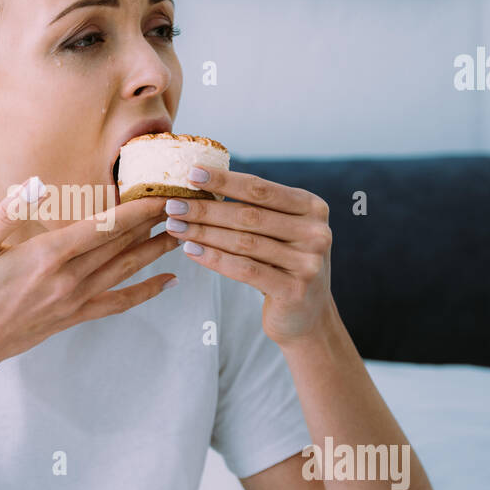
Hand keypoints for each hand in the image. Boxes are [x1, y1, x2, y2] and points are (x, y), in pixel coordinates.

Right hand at [0, 183, 179, 377]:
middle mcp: (68, 279)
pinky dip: (145, 292)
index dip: (137, 209)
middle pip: (122, 245)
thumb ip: (7, 214)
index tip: (163, 193)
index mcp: (46, 256)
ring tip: (183, 233)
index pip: (104, 226)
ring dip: (157, 251)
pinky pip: (118, 303)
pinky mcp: (72, 317)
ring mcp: (73, 301)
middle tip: (184, 204)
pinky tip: (167, 283)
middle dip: (155, 223)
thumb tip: (36, 184)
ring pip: (125, 270)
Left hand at [163, 167, 332, 346]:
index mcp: (312, 207)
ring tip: (174, 227)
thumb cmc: (284, 264)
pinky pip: (245, 269)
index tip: (191, 173)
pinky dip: (214, 259)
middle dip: (206, 209)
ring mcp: (308, 262)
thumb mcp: (281, 230)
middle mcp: (316, 231)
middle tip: (173, 205)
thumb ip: (256, 208)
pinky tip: (191, 251)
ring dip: (203, 233)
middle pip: (249, 215)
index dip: (224, 180)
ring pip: (244, 242)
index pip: (260, 189)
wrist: (307, 315)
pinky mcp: (294, 290)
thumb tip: (202, 183)